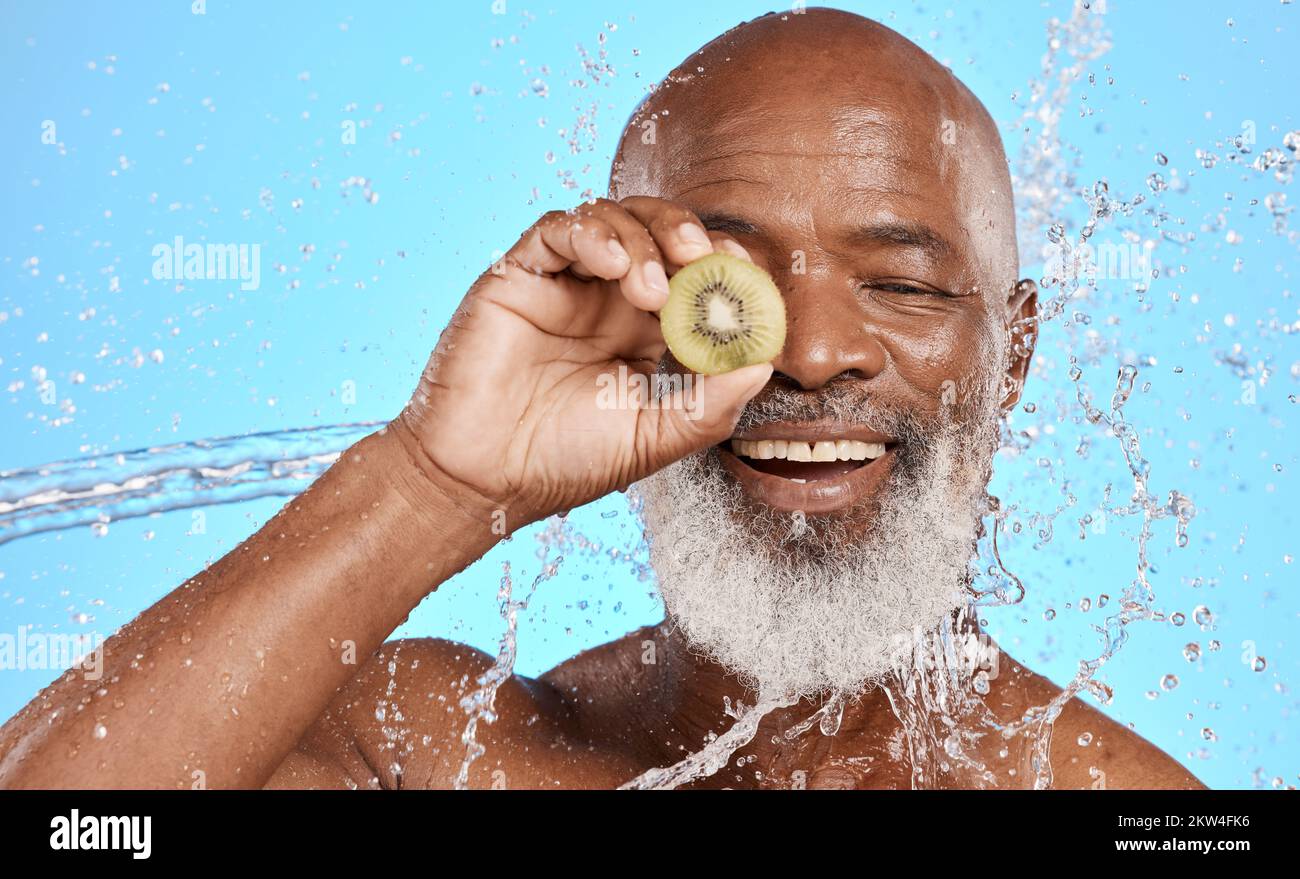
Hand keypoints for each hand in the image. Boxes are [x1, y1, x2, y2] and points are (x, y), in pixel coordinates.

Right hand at [394, 196, 772, 530]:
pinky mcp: (520, 274)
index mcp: (646, 334)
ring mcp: (565, 283)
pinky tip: (611, 264)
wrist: (483, 478)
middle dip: (691, 236)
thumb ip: (711, 404)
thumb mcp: (654, 437)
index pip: (696, 277)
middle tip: (706, 259)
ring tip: (651, 291)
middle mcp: (608, 300)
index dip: (725, 267)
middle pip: (661, 233)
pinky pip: (559, 228)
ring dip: (646, 239)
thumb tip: (763, 362)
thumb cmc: (564, 462)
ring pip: (616, 218)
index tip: (746, 276)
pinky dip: (594, 233)